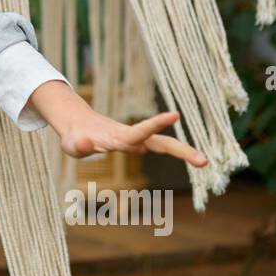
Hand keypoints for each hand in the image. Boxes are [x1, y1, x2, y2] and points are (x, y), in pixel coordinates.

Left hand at [59, 109, 206, 167]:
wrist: (79, 123)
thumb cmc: (74, 136)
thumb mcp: (71, 144)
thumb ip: (78, 145)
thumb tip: (84, 143)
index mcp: (116, 139)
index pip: (138, 133)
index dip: (155, 125)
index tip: (175, 114)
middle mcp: (131, 138)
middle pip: (160, 143)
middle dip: (181, 150)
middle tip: (204, 161)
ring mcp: (136, 141)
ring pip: (163, 144)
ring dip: (183, 151)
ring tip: (204, 161)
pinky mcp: (138, 144)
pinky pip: (160, 146)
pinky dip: (179, 150)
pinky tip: (196, 157)